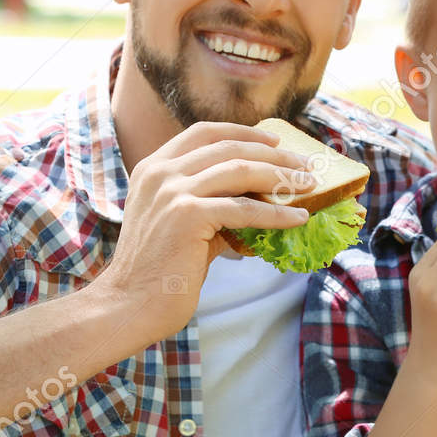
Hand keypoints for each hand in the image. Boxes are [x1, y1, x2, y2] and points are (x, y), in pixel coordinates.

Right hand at [96, 121, 316, 343]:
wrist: (128, 304)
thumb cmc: (156, 272)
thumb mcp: (178, 224)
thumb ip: (209, 205)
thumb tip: (256, 202)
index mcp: (153, 168)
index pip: (204, 133)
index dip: (243, 132)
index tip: (274, 140)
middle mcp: (160, 172)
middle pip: (229, 147)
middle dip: (274, 154)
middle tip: (305, 164)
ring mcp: (172, 191)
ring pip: (240, 170)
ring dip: (282, 176)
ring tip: (308, 185)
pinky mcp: (188, 215)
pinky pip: (245, 208)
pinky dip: (276, 212)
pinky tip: (297, 218)